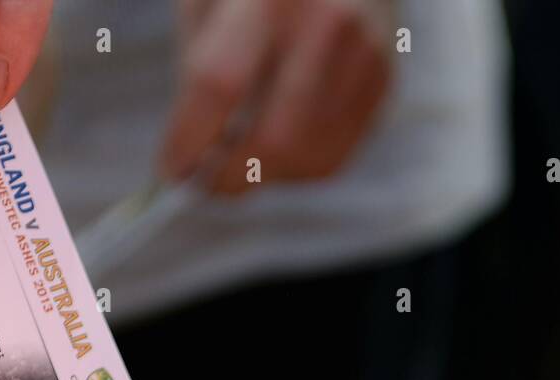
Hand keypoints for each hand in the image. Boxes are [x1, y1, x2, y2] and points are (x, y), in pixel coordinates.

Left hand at [159, 0, 392, 194]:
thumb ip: (200, 68)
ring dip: (264, 173)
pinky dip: (297, 163)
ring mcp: (366, 52)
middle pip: (274, 139)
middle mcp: (326, 21)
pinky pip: (335, 154)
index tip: (174, 171)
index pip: (220, 83)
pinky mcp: (385, 78)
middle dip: (230, 175)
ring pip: (307, 158)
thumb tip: (195, 153)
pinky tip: (279, 137)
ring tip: (242, 154)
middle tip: (205, 180)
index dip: (191, 140)